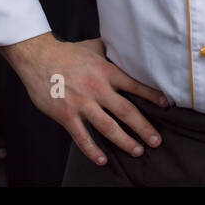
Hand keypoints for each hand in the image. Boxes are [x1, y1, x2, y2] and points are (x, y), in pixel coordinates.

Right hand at [7, 35, 169, 166]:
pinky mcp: (66, 115)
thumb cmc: (67, 52)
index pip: (134, 85)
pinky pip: (82, 137)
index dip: (151, 95)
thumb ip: (110, 50)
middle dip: (144, 127)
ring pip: (108, 127)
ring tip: (137, 151)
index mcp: (106, 71)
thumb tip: (125, 45)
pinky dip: (93, 150)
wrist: (38, 57)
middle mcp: (97, 88)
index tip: (166, 106)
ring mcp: (82, 103)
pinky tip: (103, 160)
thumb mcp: (92, 47)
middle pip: (126, 111)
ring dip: (125, 141)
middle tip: (156, 141)